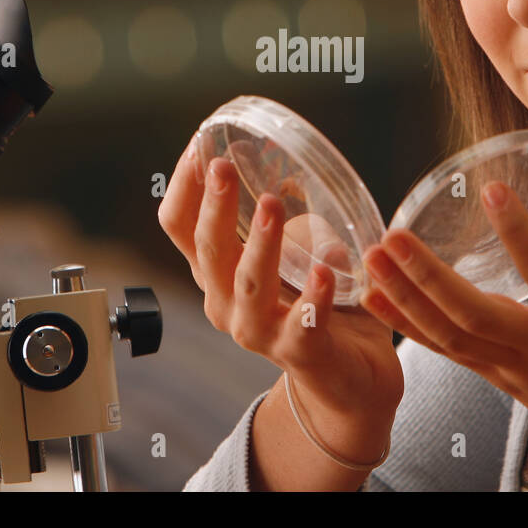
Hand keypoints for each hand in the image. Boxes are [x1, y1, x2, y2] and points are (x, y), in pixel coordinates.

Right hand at [157, 135, 402, 433]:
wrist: (347, 381)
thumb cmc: (315, 311)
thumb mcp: (291, 257)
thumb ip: (288, 226)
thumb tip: (293, 186)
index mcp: (217, 274)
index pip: (180, 226)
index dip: (184, 186)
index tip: (199, 146)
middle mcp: (225, 303)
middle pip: (207, 250)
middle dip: (215, 206)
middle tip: (224, 166)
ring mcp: (258, 331)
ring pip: (248, 284)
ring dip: (260, 243)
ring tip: (274, 206)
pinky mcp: (298, 352)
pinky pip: (302, 324)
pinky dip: (313, 296)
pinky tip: (324, 271)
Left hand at [358, 157, 527, 489]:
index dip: (520, 233)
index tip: (492, 192)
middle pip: (475, 315)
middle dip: (427, 277)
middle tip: (392, 236)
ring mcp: (514, 367)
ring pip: (450, 337)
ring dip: (405, 299)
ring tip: (371, 259)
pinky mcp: (496, 377)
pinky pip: (445, 351)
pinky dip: (408, 324)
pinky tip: (375, 297)